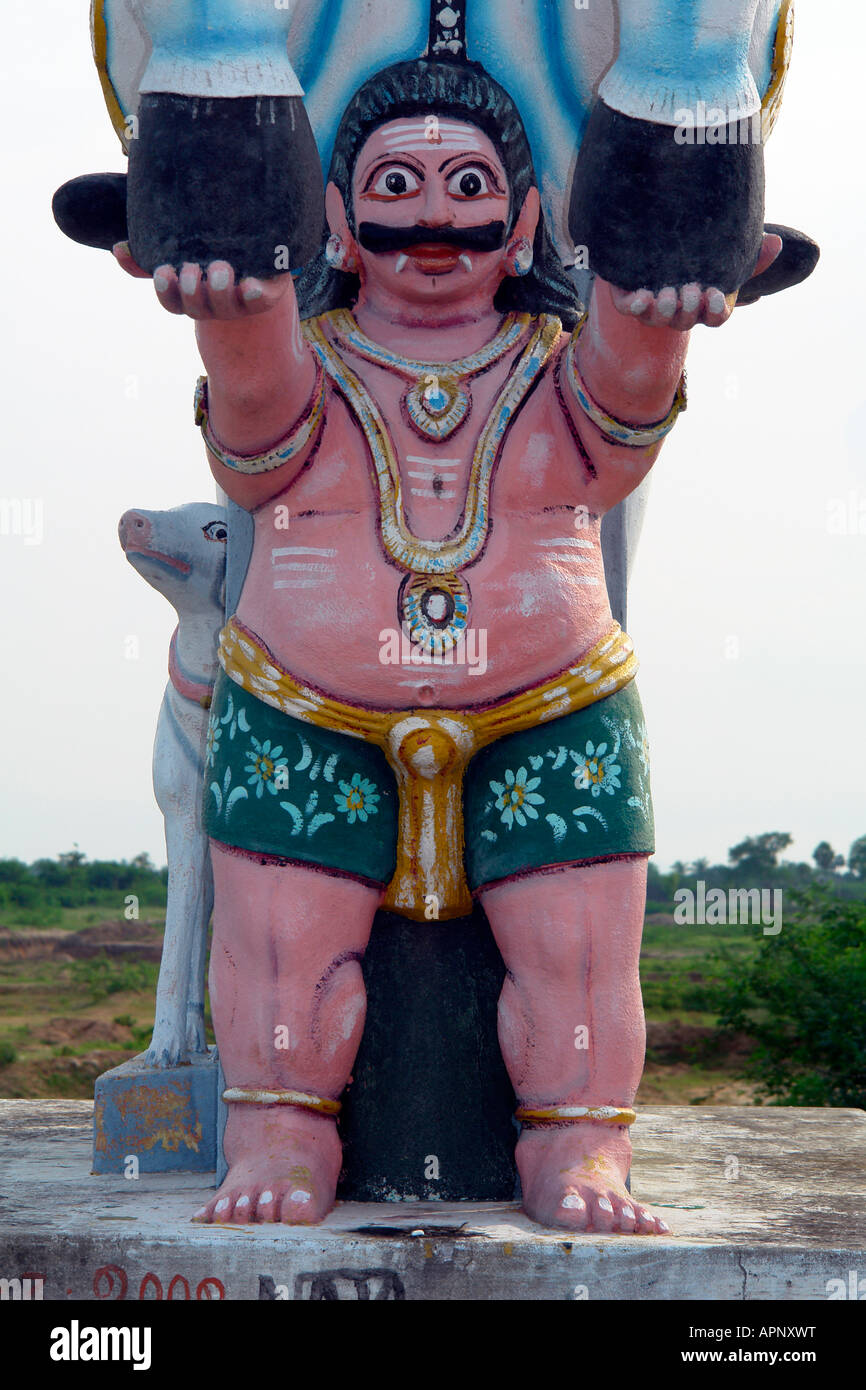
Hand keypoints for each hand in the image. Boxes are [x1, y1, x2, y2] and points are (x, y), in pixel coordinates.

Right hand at [112, 242, 291, 318]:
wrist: (257, 252)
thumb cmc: (210, 251)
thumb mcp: (178, 249)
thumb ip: (147, 253)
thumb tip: (118, 248)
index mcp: (191, 296)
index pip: (172, 303)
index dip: (167, 292)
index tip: (164, 272)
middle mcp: (214, 304)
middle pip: (197, 309)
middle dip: (192, 291)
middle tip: (192, 268)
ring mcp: (241, 303)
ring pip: (227, 307)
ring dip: (220, 290)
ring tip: (220, 267)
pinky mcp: (268, 294)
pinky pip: (262, 302)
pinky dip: (256, 295)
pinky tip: (252, 285)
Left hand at [610, 232, 782, 329]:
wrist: (654, 243)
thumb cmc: (697, 255)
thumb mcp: (724, 254)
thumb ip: (750, 254)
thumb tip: (775, 242)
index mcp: (703, 304)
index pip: (715, 317)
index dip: (717, 311)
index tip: (718, 298)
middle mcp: (678, 311)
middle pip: (686, 321)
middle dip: (689, 308)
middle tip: (691, 290)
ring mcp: (652, 307)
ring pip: (658, 318)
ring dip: (664, 309)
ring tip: (666, 293)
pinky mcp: (629, 298)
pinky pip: (630, 309)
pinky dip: (636, 305)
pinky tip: (641, 296)